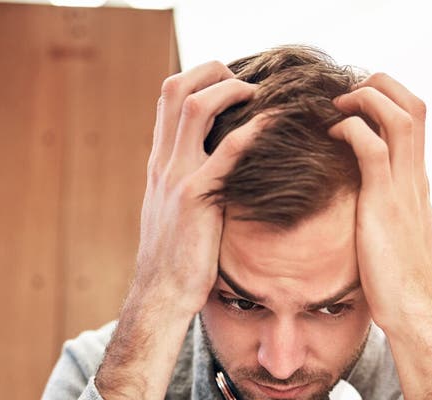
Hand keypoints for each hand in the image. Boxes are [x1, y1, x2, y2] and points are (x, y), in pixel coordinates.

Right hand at [96, 63, 269, 399]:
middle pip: (175, 90)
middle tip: (245, 79)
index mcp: (160, 167)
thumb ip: (190, 192)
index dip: (198, 81)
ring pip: (195, 106)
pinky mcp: (195, 198)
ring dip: (229, 89)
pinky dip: (249, 130)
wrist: (163, 295)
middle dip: (211, 71)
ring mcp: (176, 178)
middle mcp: (164, 164)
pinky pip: (224, 151)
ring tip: (258, 92)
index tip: (229, 84)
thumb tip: (217, 182)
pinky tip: (271, 122)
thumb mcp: (177, 219)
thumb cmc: (177, 263)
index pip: (167, 102)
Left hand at [330, 73, 431, 332]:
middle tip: (347, 94)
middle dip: (381, 86)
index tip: (357, 107)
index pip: (414, 125)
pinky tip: (332, 134)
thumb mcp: (395, 247)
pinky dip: (352, 130)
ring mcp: (404, 189)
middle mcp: (416, 181)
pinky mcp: (384, 204)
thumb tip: (362, 224)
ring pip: (399, 116)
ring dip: (367, 98)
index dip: (388, 103)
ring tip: (338, 105)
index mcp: (417, 188)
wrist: (414, 313)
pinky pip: (372, 147)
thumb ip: (384, 223)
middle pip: (414, 107)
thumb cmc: (399, 289)